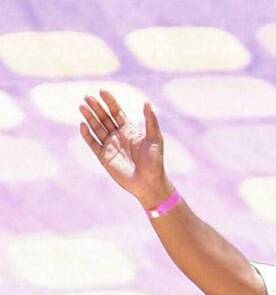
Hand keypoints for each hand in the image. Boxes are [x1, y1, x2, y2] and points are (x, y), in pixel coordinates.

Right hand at [79, 88, 172, 208]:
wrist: (149, 184)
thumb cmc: (155, 162)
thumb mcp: (155, 138)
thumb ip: (151, 121)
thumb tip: (147, 102)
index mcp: (129, 130)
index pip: (116, 112)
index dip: (109, 101)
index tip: (102, 91)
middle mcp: (118, 136)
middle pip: (104, 118)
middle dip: (96, 107)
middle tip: (87, 97)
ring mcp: (110, 146)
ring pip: (97, 128)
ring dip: (89, 117)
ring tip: (82, 107)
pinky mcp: (104, 158)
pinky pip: (93, 144)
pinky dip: (87, 135)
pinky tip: (82, 125)